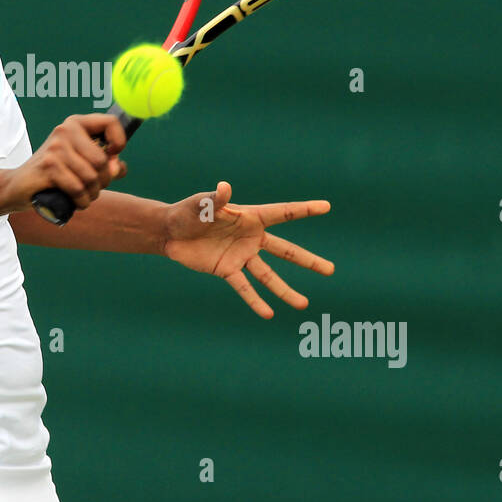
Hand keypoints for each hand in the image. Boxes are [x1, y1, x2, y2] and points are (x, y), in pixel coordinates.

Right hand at [5, 113, 127, 212]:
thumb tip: (118, 167)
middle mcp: (65, 130)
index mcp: (75, 124)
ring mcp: (55, 148)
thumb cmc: (54, 173)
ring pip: (91, 177)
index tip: (112, 156)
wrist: (18, 185)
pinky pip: (78, 188)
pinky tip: (76, 202)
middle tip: (92, 187)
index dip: (119, 142)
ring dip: (92, 194)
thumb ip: (106, 163)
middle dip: (103, 180)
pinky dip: (81, 201)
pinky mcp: (48, 166)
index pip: (111, 122)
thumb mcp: (81, 162)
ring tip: (83, 195)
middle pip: (102, 159)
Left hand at [161, 181, 332, 318]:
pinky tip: (268, 314)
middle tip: (331, 270)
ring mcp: (241, 256)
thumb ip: (215, 199)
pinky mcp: (227, 270)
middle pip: (285, 251)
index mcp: (250, 217)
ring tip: (303, 304)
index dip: (304, 209)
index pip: (282, 213)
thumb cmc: (188, 212)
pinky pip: (244, 287)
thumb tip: (224, 187)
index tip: (327, 206)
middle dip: (308, 261)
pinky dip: (255, 301)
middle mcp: (251, 238)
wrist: (170, 233)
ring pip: (269, 275)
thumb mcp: (201, 204)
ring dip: (285, 291)